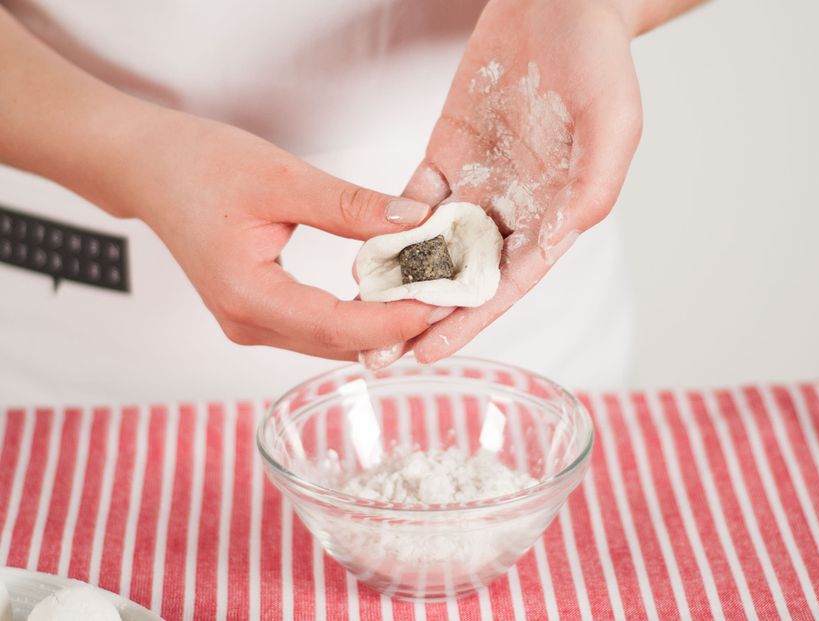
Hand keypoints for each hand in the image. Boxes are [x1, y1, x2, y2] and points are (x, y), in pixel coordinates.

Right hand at [119, 111, 440, 359]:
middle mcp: (245, 322)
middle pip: (335, 343)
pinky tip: (386, 296)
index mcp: (245, 293)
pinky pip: (316, 328)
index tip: (438, 306)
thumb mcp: (280, 177)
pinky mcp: (257, 313)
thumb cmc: (198, 166)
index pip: (332, 325)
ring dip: (378, 326)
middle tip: (448, 304)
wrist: (147, 170)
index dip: (390, 321)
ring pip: (329, 341)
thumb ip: (349, 206)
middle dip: (394, 329)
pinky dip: (355, 317)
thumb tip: (413, 223)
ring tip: (427, 298)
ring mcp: (249, 323)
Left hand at [363, 0, 642, 367]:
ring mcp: (476, 184)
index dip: (468, 320)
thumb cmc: (597, 60)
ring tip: (362, 314)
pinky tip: (365, 253)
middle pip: (464, 278)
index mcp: (553, 214)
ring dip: (401, 283)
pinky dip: (390, 229)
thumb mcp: (612, 124)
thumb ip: (592, 186)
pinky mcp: (446, 155)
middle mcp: (512, 209)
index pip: (507, 282)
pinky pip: (414, 202)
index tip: (429, 352)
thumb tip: (561, 240)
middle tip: (379, 356)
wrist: (558, 4)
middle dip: (424, 318)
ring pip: (432, 248)